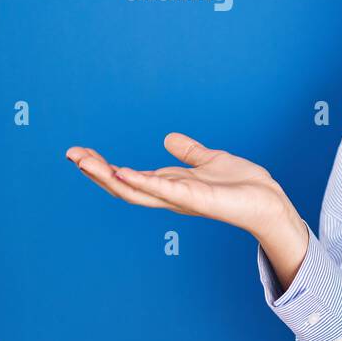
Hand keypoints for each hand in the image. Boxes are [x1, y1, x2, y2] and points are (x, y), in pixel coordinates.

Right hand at [64, 132, 300, 240]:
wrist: (270, 202)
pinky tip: (123, 172)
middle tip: (71, 155)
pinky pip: (166, 192)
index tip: (82, 152)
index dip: (104, 166)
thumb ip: (189, 153)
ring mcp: (182, 199)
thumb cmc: (243, 187)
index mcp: (171, 186)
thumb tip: (167, 138)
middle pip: (124, 185)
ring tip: (84, 161)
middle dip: (96, 171)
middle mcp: (171, 196)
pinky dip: (144, 182)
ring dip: (109, 176)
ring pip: (137, 190)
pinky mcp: (199, 200)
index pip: (129, 177)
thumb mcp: (210, 161)